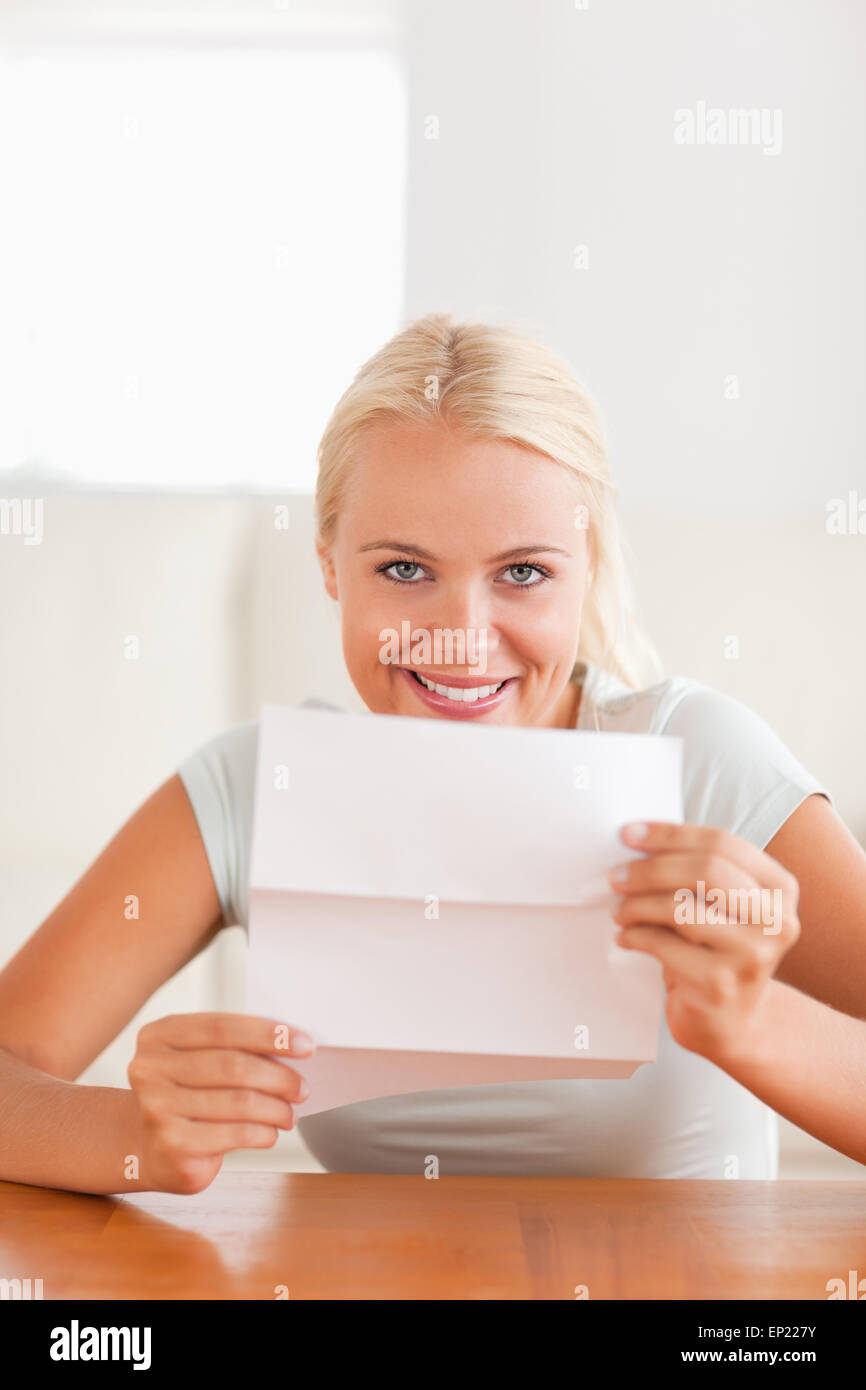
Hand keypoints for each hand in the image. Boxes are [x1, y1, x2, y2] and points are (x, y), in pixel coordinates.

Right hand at [127, 1012, 313, 1193]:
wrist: (151, 1150)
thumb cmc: (187, 1097)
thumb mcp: (199, 1061)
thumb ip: (233, 1048)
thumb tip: (293, 1048)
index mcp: (160, 1035)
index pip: (222, 1027)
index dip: (268, 1034)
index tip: (305, 1045)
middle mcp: (150, 1068)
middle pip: (232, 1065)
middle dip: (279, 1076)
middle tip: (303, 1088)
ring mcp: (157, 1107)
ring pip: (238, 1102)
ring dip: (276, 1109)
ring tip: (290, 1113)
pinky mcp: (171, 1144)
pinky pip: (234, 1134)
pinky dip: (262, 1133)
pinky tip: (270, 1132)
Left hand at [608, 822, 800, 1064]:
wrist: (732, 1024)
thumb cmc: (716, 954)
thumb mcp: (722, 909)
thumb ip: (697, 874)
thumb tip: (636, 842)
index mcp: (779, 889)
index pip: (722, 843)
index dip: (670, 835)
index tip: (628, 834)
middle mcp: (776, 920)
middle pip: (705, 871)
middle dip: (651, 868)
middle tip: (615, 876)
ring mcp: (752, 954)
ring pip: (682, 908)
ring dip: (637, 905)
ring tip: (619, 911)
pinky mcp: (721, 984)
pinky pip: (665, 945)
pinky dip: (636, 936)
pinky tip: (626, 937)